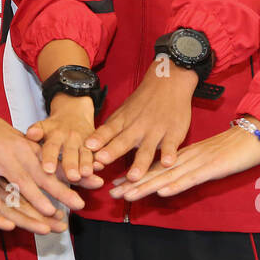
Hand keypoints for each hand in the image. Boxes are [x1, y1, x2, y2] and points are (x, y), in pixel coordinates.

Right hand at [0, 99, 85, 214]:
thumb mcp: (24, 147)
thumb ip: (43, 162)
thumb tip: (69, 174)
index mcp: (31, 152)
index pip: (57, 166)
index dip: (77, 174)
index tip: (97, 182)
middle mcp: (20, 153)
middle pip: (43, 175)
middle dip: (62, 190)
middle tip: (80, 205)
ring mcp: (0, 156)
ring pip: (19, 178)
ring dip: (34, 195)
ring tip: (48, 210)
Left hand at [25, 94, 97, 182]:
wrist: (75, 111)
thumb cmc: (54, 126)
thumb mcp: (43, 126)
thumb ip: (36, 131)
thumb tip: (29, 134)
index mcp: (55, 135)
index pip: (51, 147)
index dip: (49, 158)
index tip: (48, 169)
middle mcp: (70, 138)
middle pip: (70, 152)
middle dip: (71, 165)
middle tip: (71, 176)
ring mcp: (84, 141)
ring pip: (86, 154)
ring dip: (87, 164)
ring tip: (86, 173)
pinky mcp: (96, 145)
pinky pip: (99, 153)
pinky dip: (100, 160)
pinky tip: (101, 166)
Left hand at [85, 59, 196, 181]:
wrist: (168, 82)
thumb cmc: (142, 102)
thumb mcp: (123, 112)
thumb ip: (109, 130)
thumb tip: (89, 147)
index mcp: (123, 122)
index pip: (108, 131)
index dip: (98, 139)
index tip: (87, 148)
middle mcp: (137, 127)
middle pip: (123, 141)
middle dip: (112, 151)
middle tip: (101, 161)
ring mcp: (155, 131)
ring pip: (147, 149)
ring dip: (139, 163)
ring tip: (133, 176)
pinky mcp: (173, 134)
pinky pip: (170, 146)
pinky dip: (169, 154)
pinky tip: (167, 163)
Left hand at [107, 117, 259, 200]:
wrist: (251, 136)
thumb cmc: (230, 148)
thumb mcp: (204, 157)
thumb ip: (188, 166)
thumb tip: (171, 178)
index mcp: (183, 155)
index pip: (154, 167)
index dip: (135, 177)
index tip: (116, 184)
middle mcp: (185, 158)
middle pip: (155, 172)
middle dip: (132, 184)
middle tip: (112, 193)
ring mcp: (198, 162)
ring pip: (168, 176)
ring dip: (147, 187)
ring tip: (127, 195)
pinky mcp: (212, 168)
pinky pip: (192, 178)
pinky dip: (176, 186)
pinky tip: (163, 192)